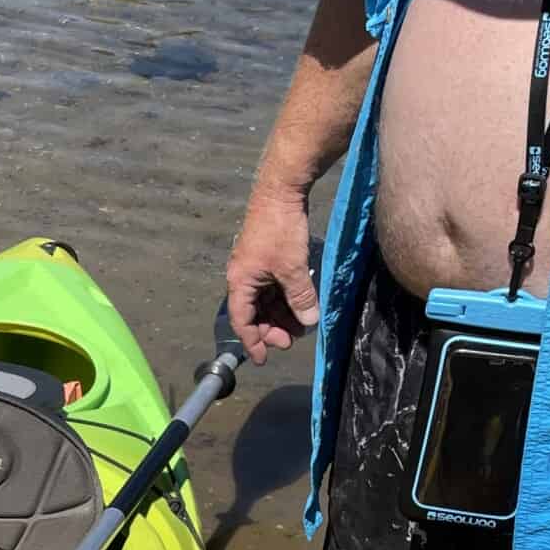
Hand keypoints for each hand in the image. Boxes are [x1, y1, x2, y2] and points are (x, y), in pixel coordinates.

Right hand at [225, 183, 320, 364]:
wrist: (281, 190)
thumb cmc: (281, 230)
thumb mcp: (293, 269)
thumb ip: (300, 298)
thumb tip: (309, 322)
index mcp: (241, 282)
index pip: (242, 321)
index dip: (253, 342)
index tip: (264, 359)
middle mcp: (243, 276)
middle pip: (254, 313)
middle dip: (272, 328)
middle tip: (293, 338)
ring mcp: (255, 266)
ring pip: (266, 300)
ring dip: (282, 313)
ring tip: (303, 322)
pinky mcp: (267, 256)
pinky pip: (273, 285)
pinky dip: (285, 297)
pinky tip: (302, 301)